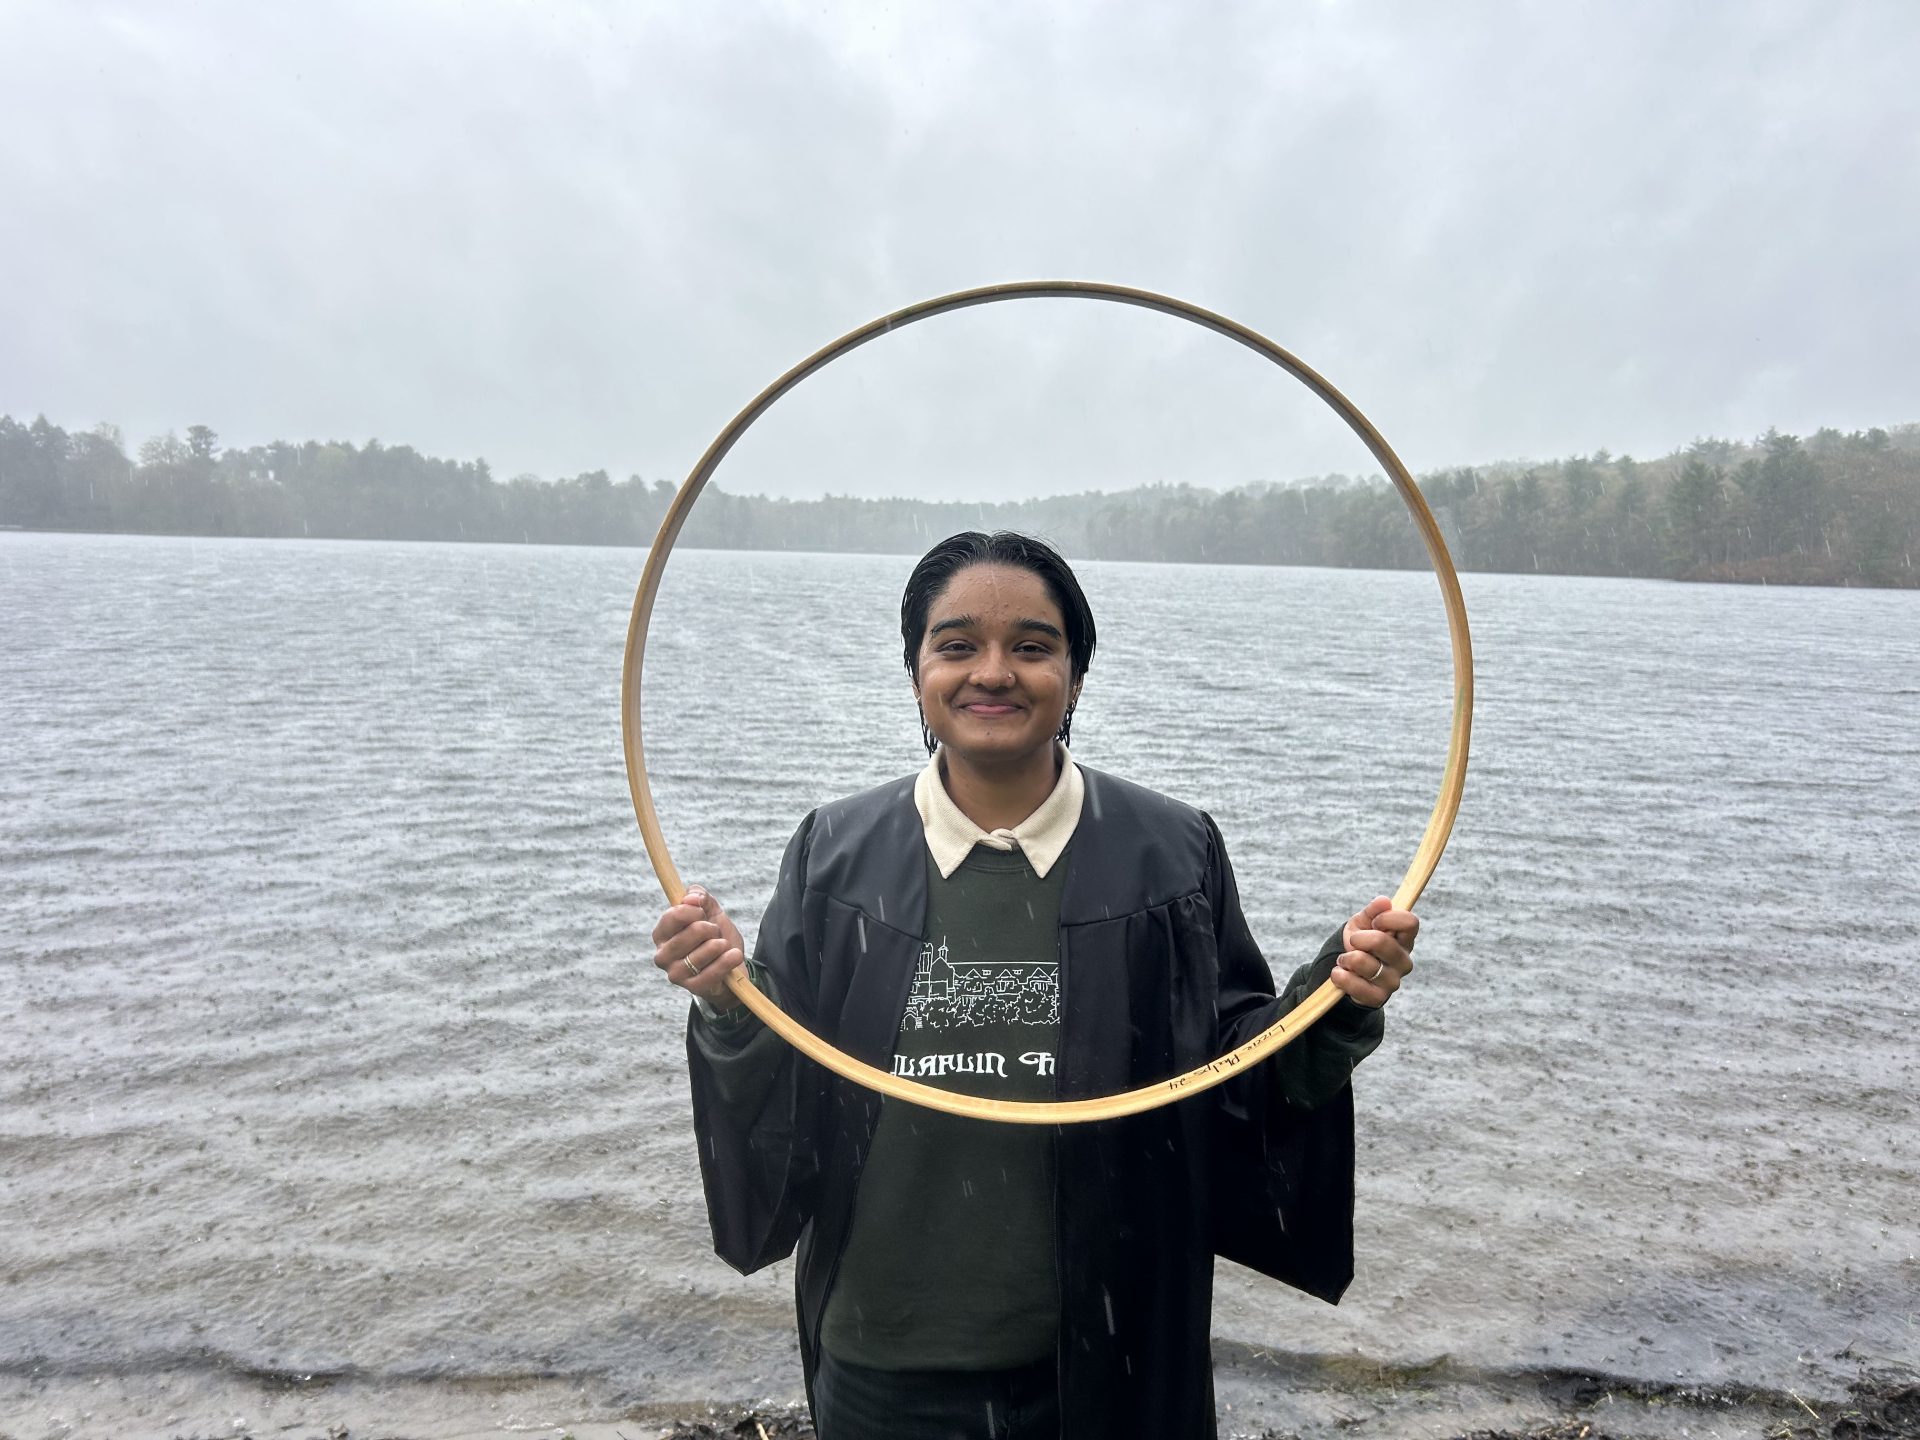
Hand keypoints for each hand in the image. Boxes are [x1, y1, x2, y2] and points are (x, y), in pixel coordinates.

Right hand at [651, 886, 747, 1011]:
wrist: (730, 965)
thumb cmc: (714, 937)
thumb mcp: (710, 912)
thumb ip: (700, 897)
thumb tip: (691, 897)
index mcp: (662, 934)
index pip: (672, 916)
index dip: (693, 910)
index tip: (703, 911)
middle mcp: (662, 955)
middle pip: (691, 932)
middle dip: (711, 928)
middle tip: (716, 932)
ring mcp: (676, 974)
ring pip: (704, 952)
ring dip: (721, 944)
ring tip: (723, 945)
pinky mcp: (692, 988)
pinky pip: (713, 972)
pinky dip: (727, 961)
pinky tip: (734, 956)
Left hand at [1332, 895, 1417, 1007]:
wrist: (1347, 971)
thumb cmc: (1360, 943)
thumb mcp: (1362, 923)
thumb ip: (1372, 911)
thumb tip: (1383, 901)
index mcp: (1404, 939)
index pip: (1411, 923)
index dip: (1390, 918)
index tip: (1375, 921)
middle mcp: (1403, 961)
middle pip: (1383, 942)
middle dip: (1359, 938)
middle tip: (1352, 941)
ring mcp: (1392, 981)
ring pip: (1365, 964)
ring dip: (1347, 958)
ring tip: (1344, 959)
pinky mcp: (1378, 997)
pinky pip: (1357, 986)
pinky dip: (1341, 977)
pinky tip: (1340, 973)